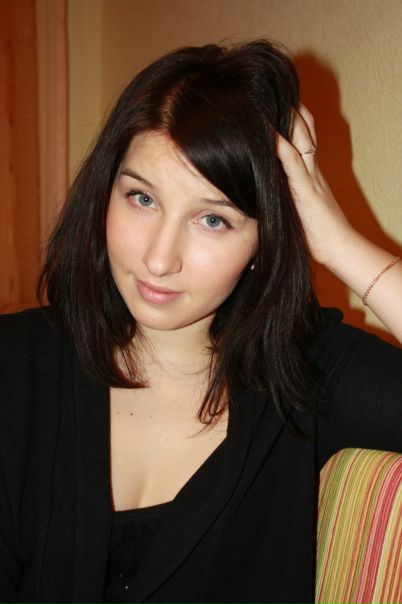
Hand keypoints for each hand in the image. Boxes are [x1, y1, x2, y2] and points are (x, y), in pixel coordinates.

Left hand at [276, 105, 353, 267]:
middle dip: (289, 108)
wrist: (340, 248)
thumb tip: (263, 195)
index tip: (274, 102)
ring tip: (265, 99)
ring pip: (300, 139)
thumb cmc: (318, 235)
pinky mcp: (306, 191)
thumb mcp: (299, 209)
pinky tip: (267, 133)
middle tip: (268, 89)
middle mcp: (311, 170)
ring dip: (285, 118)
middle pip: (303, 129)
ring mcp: (310, 178)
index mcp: (309, 173)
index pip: (302, 137)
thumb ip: (287, 197)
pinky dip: (280, 146)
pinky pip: (293, 162)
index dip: (292, 117)